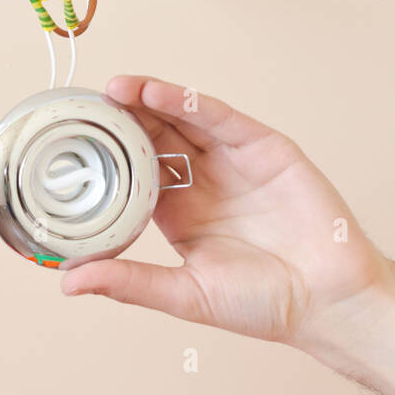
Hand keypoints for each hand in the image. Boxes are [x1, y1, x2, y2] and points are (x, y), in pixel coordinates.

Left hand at [61, 75, 390, 349]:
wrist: (326, 301)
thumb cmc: (263, 304)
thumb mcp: (183, 294)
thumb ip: (129, 283)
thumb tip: (68, 282)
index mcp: (180, 216)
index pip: (135, 175)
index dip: (106, 159)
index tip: (71, 147)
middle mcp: (204, 184)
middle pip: (155, 140)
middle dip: (122, 122)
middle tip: (85, 107)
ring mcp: (233, 162)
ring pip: (182, 122)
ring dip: (148, 102)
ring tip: (113, 90)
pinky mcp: (263, 148)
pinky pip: (219, 119)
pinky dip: (188, 103)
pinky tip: (157, 94)